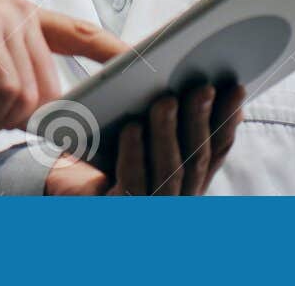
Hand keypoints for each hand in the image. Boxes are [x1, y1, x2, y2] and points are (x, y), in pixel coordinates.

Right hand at [0, 0, 125, 132]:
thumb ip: (21, 81)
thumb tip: (47, 117)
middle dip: (25, 116)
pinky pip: (6, 90)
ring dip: (1, 117)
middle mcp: (19, 13)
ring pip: (28, 92)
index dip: (114, 49)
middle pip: (51, 84)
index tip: (144, 62)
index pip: (81, 33)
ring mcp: (2, 20)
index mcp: (26, 17)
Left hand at [45, 83, 244, 194]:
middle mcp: (175, 197)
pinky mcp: (119, 210)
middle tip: (201, 87)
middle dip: (200, 121)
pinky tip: (131, 128)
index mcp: (186, 178)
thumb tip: (199, 84)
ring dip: (169, 133)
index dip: (227, 119)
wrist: (60, 184)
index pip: (215, 149)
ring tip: (165, 101)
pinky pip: (131, 182)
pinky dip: (134, 153)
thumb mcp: (143, 130)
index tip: (235, 88)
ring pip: (170, 172)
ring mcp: (150, 208)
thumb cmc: (104, 152)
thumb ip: (171, 116)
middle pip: (196, 160)